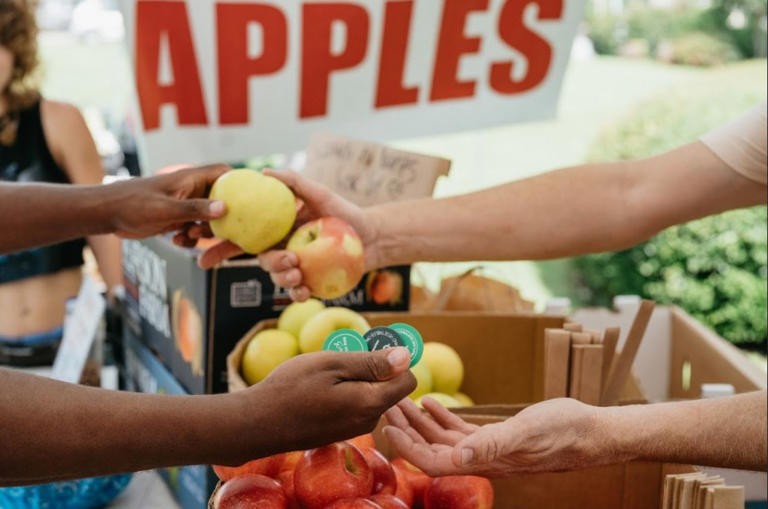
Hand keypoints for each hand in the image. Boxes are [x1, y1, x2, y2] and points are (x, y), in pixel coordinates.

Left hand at [105, 164, 228, 239]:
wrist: (106, 214)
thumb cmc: (132, 205)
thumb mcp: (165, 209)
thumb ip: (195, 209)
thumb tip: (225, 208)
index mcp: (191, 179)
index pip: (224, 173)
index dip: (239, 182)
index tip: (249, 199)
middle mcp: (191, 190)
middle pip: (221, 198)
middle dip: (222, 217)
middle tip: (215, 230)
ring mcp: (184, 204)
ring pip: (209, 216)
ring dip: (205, 231)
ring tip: (190, 237)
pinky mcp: (177, 217)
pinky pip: (195, 227)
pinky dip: (191, 236)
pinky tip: (178, 241)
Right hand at [197, 170, 378, 300]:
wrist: (372, 234)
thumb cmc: (344, 212)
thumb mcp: (319, 192)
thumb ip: (293, 182)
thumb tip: (262, 172)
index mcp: (276, 230)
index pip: (243, 239)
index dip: (220, 247)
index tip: (203, 255)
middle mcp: (283, 249)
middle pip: (262, 261)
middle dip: (269, 263)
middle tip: (286, 259)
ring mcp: (297, 267)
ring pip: (278, 277)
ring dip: (284, 277)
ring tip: (301, 270)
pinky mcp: (311, 282)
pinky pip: (297, 292)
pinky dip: (298, 293)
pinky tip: (305, 290)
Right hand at [231, 347, 415, 462]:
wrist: (258, 423)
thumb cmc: (291, 387)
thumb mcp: (332, 364)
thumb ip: (372, 362)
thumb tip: (407, 356)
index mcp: (370, 403)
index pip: (407, 379)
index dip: (395, 359)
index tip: (371, 346)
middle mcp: (369, 421)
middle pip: (390, 387)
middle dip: (374, 368)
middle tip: (340, 357)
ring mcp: (355, 429)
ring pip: (372, 395)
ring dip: (358, 380)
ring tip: (326, 374)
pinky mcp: (342, 432)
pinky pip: (356, 406)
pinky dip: (347, 393)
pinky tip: (320, 389)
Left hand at [383, 397, 622, 476]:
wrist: (590, 432)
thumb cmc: (563, 432)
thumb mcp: (527, 431)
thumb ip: (492, 444)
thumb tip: (458, 459)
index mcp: (484, 462)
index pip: (434, 461)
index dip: (407, 447)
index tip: (386, 426)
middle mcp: (481, 459)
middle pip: (432, 449)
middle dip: (407, 430)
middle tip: (385, 404)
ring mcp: (488, 449)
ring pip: (443, 439)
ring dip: (420, 422)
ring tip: (401, 399)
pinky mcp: (496, 437)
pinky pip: (460, 431)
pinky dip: (442, 417)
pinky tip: (430, 402)